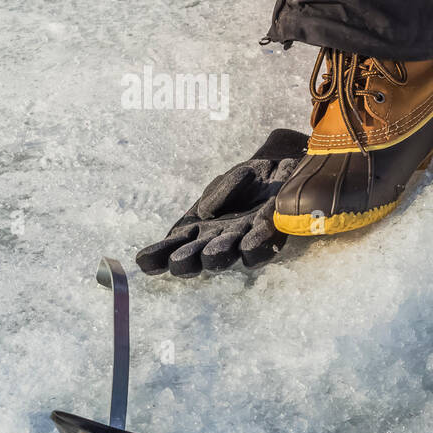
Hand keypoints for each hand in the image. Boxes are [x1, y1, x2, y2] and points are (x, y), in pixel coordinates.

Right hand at [136, 128, 308, 276]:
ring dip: (218, 256)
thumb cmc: (252, 179)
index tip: (145, 262)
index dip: (159, 254)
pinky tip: (245, 248)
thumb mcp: (233, 177)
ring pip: (229, 254)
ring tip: (208, 256)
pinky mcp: (272, 232)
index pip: (176, 243)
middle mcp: (219, 236)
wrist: (288, 169)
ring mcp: (245, 237)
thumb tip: (207, 213)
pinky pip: (262, 244)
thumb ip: (220, 191)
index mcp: (200, 226)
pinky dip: (254, 246)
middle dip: (188, 260)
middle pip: (198, 254)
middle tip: (178, 263)